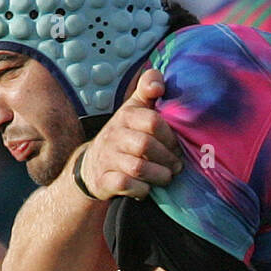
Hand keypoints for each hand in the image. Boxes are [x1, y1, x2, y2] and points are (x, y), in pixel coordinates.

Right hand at [79, 69, 182, 199]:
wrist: (92, 166)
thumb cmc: (124, 136)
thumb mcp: (134, 109)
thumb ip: (147, 90)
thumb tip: (158, 81)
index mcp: (126, 116)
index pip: (153, 122)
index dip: (170, 136)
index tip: (178, 145)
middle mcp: (114, 135)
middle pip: (146, 145)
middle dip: (168, 158)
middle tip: (177, 165)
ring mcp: (108, 158)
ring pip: (138, 168)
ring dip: (159, 175)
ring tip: (167, 176)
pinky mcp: (104, 180)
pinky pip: (126, 185)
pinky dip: (142, 189)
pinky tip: (147, 188)